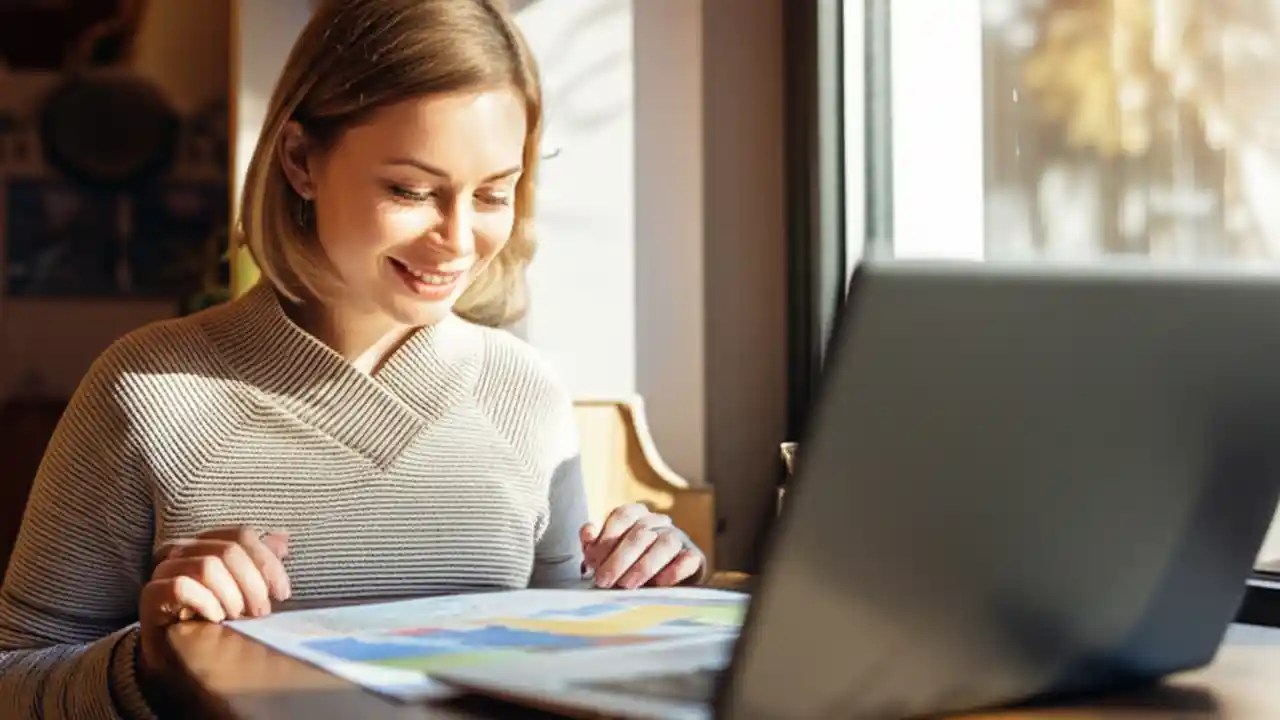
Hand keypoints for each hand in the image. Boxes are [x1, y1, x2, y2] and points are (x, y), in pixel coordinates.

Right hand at [138, 526, 290, 679]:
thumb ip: (260, 564)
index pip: (241, 535)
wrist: (179, 658)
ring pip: (208, 566)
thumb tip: (283, 539)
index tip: (282, 593)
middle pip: (228, 550)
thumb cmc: (215, 620)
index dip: (266, 562)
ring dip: (231, 596)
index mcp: (205, 542)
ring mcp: (163, 571)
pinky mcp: (151, 595)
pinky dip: (206, 603)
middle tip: (260, 613)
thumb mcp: (246, 591)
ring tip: (236, 618)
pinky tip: (215, 619)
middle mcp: (181, 549)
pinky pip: (181, 587)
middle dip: (253, 585)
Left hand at [580, 503, 704, 588]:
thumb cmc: (631, 565)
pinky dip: (673, 572)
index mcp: (637, 515)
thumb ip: (595, 544)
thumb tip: (588, 532)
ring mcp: (679, 537)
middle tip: (605, 581)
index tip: (592, 562)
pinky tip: (658, 585)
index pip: (622, 515)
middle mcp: (659, 522)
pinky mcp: (695, 556)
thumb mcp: (609, 554)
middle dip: (619, 559)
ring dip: (644, 566)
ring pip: (665, 543)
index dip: (606, 538)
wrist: (667, 581)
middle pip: (640, 532)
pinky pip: (688, 559)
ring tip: (627, 585)